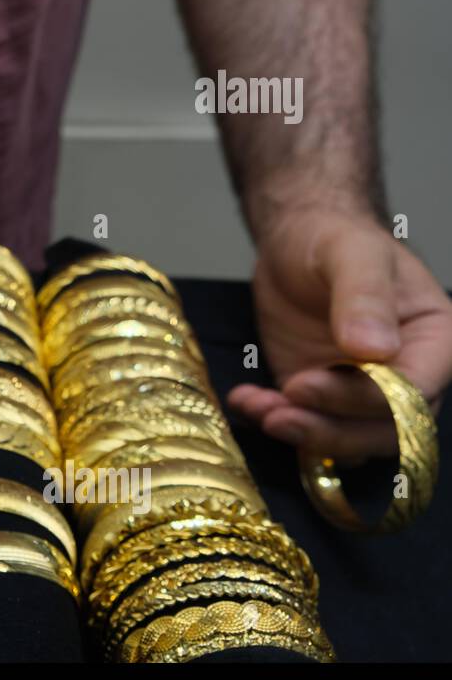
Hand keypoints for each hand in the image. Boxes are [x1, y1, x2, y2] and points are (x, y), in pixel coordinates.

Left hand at [228, 209, 451, 462]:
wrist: (297, 242)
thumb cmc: (334, 238)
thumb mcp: (350, 253)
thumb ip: (365, 297)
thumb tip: (374, 348)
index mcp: (433, 342)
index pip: (413, 394)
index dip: (363, 401)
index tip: (304, 384)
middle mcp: (407, 376)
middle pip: (385, 432)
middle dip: (330, 432)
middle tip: (277, 416)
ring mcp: (362, 392)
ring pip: (348, 440)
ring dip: (302, 435)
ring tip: (257, 410)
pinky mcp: (322, 398)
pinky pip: (307, 426)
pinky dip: (275, 420)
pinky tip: (246, 402)